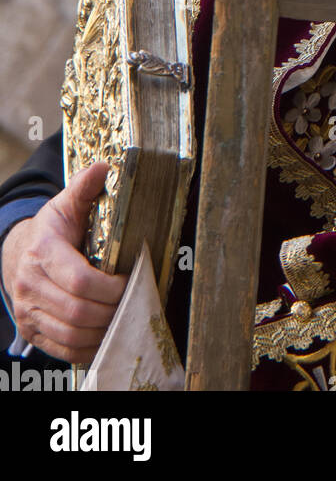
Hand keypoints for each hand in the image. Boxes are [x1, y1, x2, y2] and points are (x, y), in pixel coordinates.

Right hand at [1, 162, 126, 363]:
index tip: (131, 278)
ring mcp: (28, 313)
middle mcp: (30, 286)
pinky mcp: (32, 332)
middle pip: (77, 311)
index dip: (110, 286)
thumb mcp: (65, 205)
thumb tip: (104, 167)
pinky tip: (108, 335)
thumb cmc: (51, 230)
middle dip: (112, 310)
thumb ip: (84, 188)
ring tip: (126, 317)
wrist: (17, 255)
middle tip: (136, 301)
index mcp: (41, 253)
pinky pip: (63, 350)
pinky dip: (90, 348)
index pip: (78, 279)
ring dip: (104, 331)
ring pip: (71, 335)